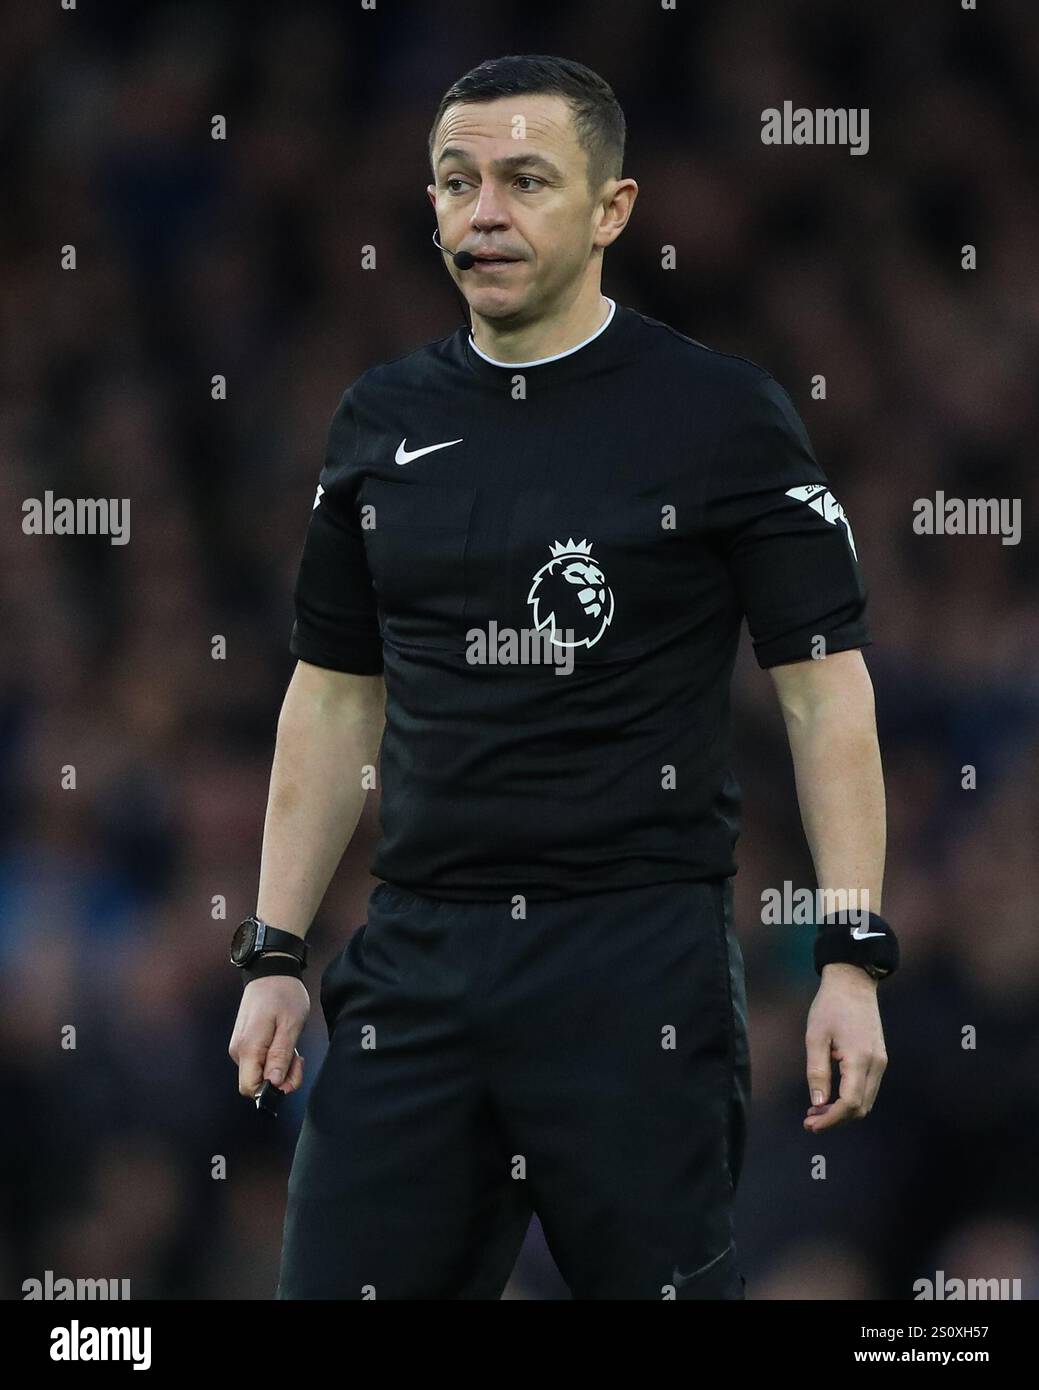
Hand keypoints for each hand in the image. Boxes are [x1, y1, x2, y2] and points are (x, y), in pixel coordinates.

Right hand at [228, 972, 309, 1098]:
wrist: (270, 971)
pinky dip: (274, 1060)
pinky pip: (258, 1063)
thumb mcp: (290, 1025)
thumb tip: (273, 1084)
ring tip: (292, 1046)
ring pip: (258, 1074)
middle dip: (280, 1080)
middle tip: (298, 1058)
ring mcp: (240, 1047)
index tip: (291, 1074)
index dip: (271, 1090)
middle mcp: (238, 1051)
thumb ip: (281, 1056)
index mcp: (248, 1048)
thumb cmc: (284, 994)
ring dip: (279, 1068)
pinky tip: (284, 1044)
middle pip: (256, 1083)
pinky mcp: (245, 1043)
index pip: (250, 1088)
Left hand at [803, 962, 887, 1131]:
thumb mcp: (815, 1036)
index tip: (811, 1125)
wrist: (853, 983)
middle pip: (860, 1108)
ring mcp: (880, 1062)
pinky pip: (867, 1089)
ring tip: (816, 1112)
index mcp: (860, 1058)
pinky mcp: (879, 1059)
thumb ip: (817, 1072)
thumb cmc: (830, 1006)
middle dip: (836, 1119)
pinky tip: (830, 1098)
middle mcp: (876, 1064)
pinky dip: (850, 1100)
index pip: (849, 1103)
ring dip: (843, 1112)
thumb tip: (818, 1104)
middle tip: (809, 1121)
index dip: (831, 1119)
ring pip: (865, 1101)